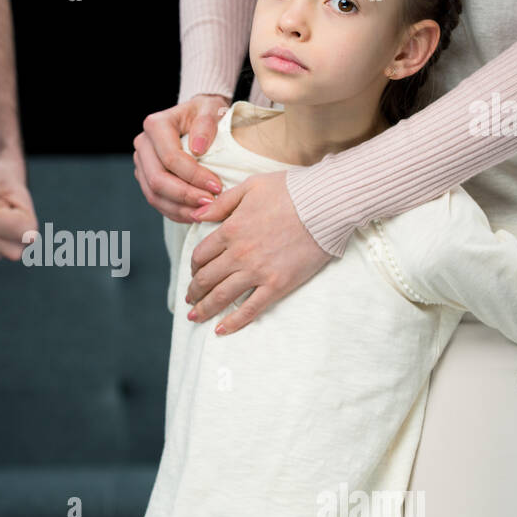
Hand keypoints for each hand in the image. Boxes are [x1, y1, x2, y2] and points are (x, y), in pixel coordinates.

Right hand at [132, 93, 230, 221]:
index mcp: (156, 125)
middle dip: (186, 195)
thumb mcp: (211, 109)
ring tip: (204, 212)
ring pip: (154, 194)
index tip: (217, 186)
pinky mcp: (145, 178)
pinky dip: (175, 211)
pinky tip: (194, 214)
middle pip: (158, 179)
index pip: (171, 158)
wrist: (196, 117)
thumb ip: (207, 124)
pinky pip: (156, 201)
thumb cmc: (205, 112)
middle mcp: (143, 144)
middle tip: (210, 203)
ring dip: (180, 208)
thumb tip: (197, 149)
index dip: (194, 176)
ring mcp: (141, 163)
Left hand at [185, 169, 330, 334]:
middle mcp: (239, 254)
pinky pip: (250, 309)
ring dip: (204, 309)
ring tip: (195, 317)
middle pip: (206, 279)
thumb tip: (196, 215)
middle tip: (190, 299)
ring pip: (221, 296)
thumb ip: (221, 203)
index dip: (193, 267)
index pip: (201, 255)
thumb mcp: (250, 186)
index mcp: (231, 229)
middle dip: (194, 292)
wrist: (327, 205)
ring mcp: (258, 272)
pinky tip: (221, 330)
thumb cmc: (291, 190)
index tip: (194, 272)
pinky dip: (233, 322)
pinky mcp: (277, 285)